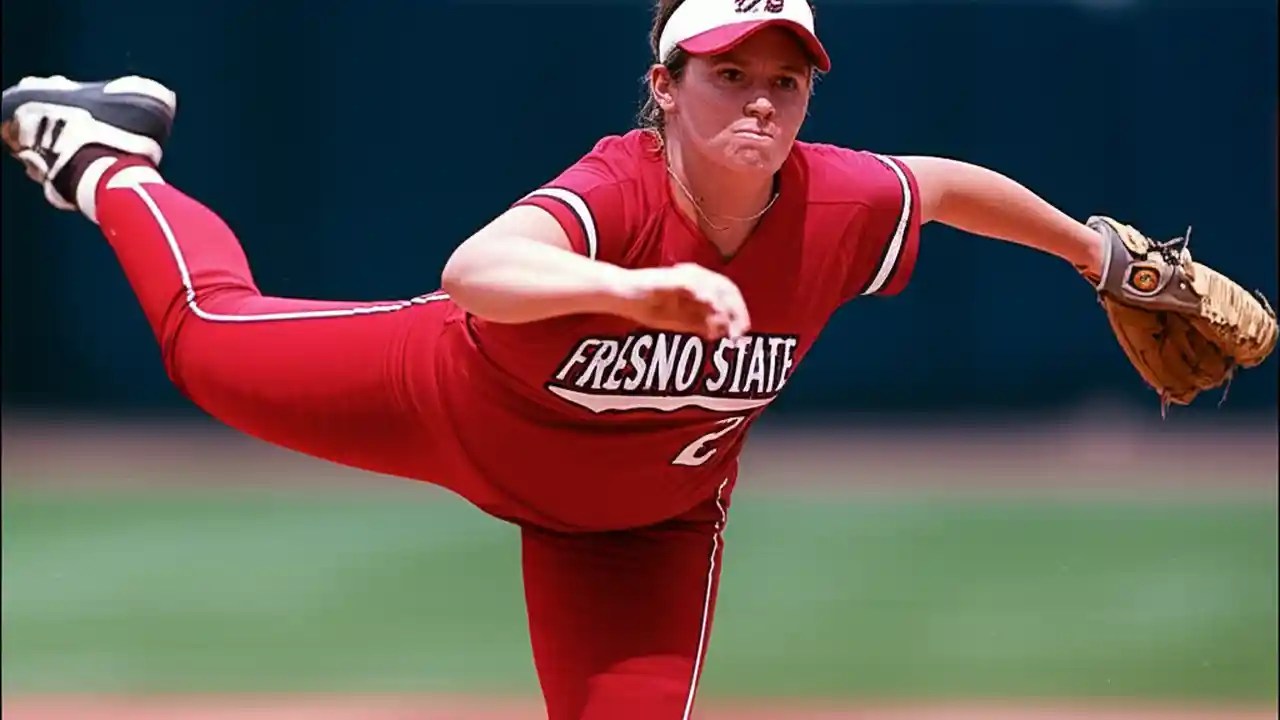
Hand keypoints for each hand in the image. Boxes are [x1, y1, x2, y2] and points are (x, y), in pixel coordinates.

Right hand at [611, 263, 750, 339]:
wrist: (622, 293)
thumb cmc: (646, 304)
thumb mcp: (678, 319)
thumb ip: (698, 324)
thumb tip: (719, 333)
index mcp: (698, 284)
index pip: (728, 293)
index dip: (739, 312)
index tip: (742, 332)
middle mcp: (695, 276)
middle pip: (727, 288)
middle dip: (737, 311)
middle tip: (740, 333)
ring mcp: (684, 275)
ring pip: (716, 286)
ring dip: (726, 308)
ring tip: (730, 328)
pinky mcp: (673, 278)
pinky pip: (695, 286)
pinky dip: (706, 299)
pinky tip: (712, 314)